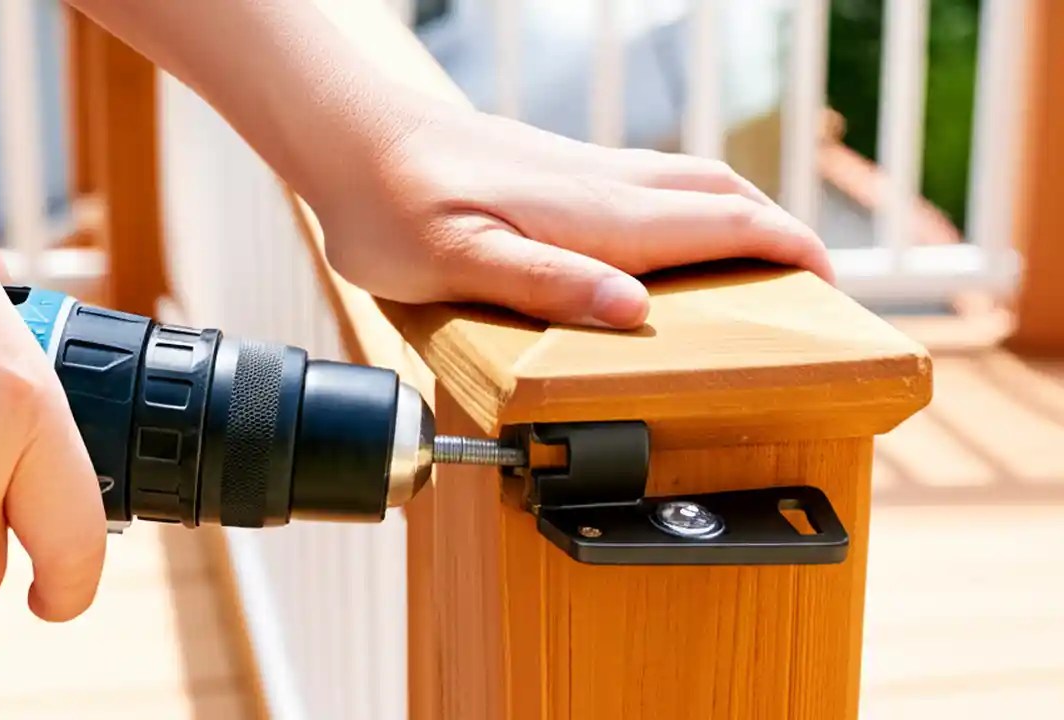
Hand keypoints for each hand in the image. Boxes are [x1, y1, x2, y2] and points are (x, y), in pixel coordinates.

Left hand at [318, 103, 833, 328]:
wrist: (350, 140)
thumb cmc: (390, 207)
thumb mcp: (456, 262)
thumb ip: (547, 283)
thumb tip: (634, 309)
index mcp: (592, 215)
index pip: (719, 227)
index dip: (784, 252)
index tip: (828, 287)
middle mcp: (601, 184)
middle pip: (722, 197)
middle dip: (781, 234)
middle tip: (813, 282)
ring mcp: (582, 170)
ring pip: (691, 183)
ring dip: (742, 214)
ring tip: (764, 258)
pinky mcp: (558, 169)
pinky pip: (653, 182)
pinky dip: (693, 207)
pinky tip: (673, 233)